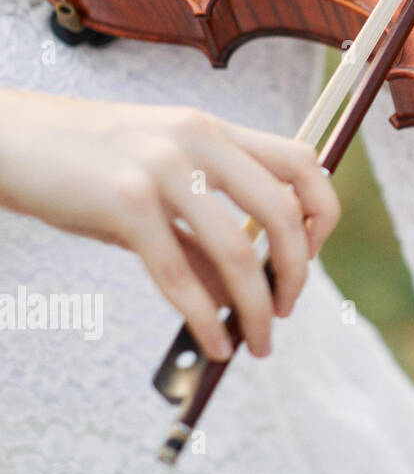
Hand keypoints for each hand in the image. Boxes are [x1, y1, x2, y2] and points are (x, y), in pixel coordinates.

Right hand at [0, 88, 339, 359]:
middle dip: (297, 271)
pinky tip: (214, 343)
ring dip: (257, 307)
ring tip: (258, 339)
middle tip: (288, 309)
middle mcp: (197, 140)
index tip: (311, 253)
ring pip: (236, 250)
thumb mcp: (155, 183)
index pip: (302, 161)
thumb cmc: (83, 165)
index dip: (321, 210)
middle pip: (282, 210)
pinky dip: (205, 318)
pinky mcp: (123, 203)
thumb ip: (201, 230)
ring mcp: (161, 168)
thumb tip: (236, 294)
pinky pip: (179, 274)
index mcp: (213, 130)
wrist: (5, 139)